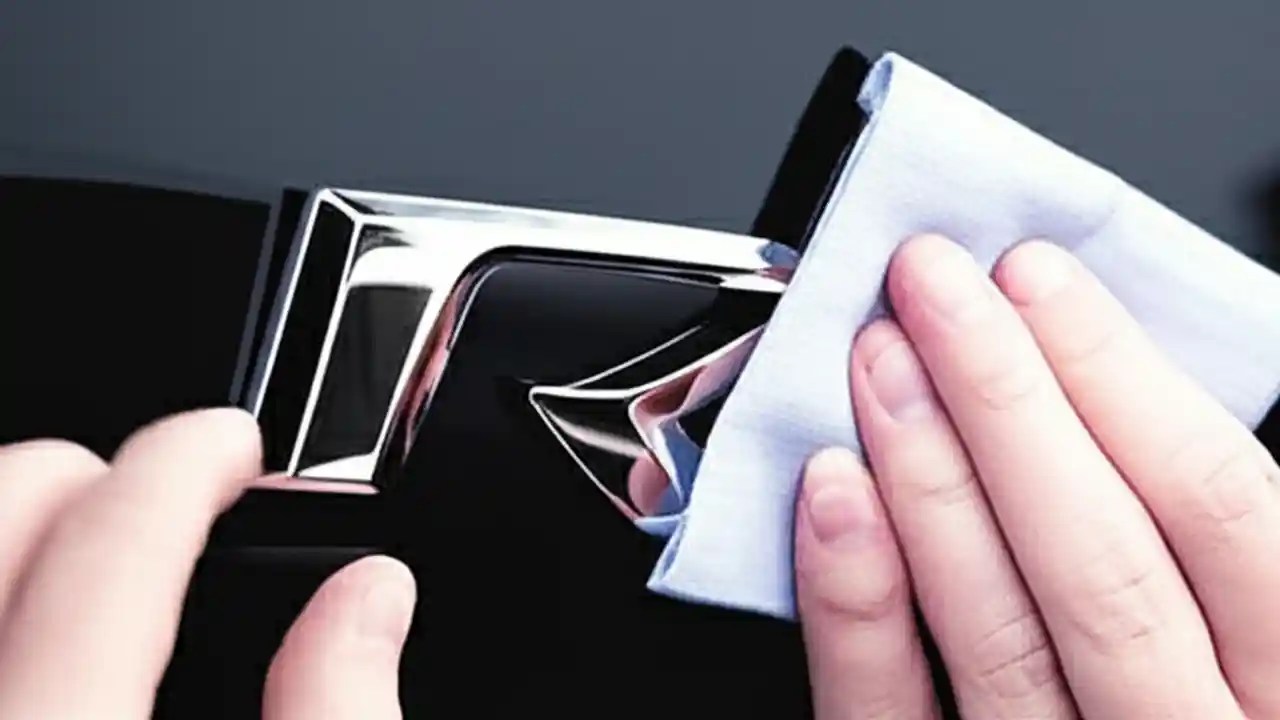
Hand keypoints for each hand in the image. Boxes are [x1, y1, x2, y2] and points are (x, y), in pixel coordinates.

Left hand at [0, 408, 414, 718]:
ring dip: (32, 525)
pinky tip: (51, 632)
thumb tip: (371, 596)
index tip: (228, 442)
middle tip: (164, 494)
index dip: (185, 463)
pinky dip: (9, 586)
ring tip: (107, 559)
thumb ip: (341, 712)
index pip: (113, 556)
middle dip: (87, 475)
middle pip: (2, 518)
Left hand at [794, 235, 1279, 718]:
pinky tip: (834, 496)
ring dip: (932, 475)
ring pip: (1005, 633)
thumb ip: (1201, 549)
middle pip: (1107, 557)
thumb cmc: (1189, 703)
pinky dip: (860, 605)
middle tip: (936, 286)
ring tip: (881, 359)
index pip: (1219, 510)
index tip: (1038, 281)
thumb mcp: (1247, 643)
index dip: (1121, 375)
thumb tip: (1107, 388)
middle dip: (1010, 397)